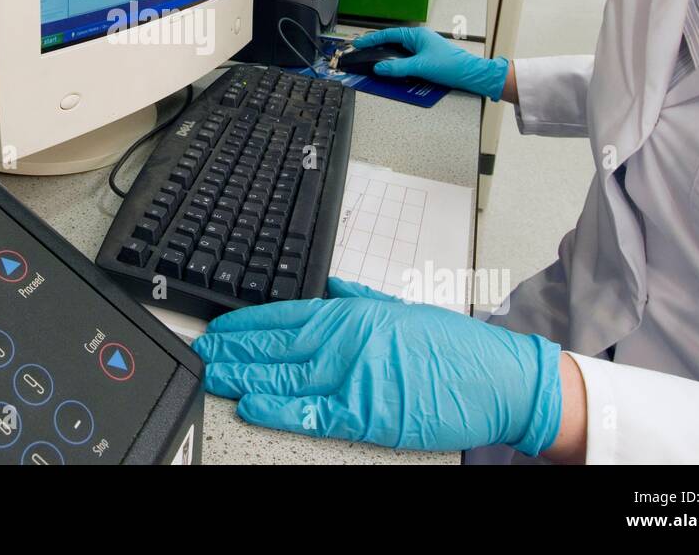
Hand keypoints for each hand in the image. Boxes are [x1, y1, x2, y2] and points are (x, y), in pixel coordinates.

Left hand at [192, 277, 562, 453]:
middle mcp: (348, 340)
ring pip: (285, 376)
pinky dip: (280, 408)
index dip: (245, 325)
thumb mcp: (403, 308)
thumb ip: (360, 297)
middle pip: (275, 345)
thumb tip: (330, 284)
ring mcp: (355, 377)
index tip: (219, 330)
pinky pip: (313, 412)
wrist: (498, 379)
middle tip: (200, 354)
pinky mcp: (368, 414)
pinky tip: (251, 405)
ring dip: (244, 375)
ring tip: (211, 376)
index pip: (284, 316)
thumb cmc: (456, 348)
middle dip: (233, 350)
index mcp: (354, 314)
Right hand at [351, 27, 509, 100]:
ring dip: (385, 56)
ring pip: (398, 50)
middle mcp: (418, 39)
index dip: (371, 39)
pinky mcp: (425, 58)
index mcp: (417, 35)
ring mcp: (422, 48)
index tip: (358, 43)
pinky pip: (405, 58)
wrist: (470, 74)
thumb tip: (379, 69)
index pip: (388, 34)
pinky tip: (390, 69)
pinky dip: (395, 63)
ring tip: (371, 60)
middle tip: (361, 51)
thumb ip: (397, 68)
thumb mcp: (421, 67)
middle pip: (392, 41)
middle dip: (376, 46)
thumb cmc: (450, 65)